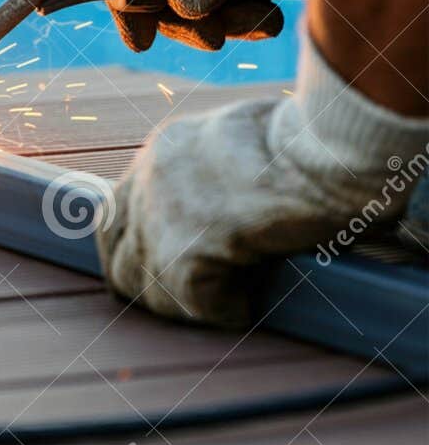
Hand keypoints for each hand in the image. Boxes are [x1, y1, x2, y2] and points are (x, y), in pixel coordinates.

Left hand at [97, 35, 428, 325]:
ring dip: (186, 303)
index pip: (119, 209)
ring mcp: (162, 218)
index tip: (160, 262)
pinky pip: (194, 304)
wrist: (325, 149)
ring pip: (149, 284)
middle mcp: (150, 181)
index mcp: (164, 150)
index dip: (137, 242)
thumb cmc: (309, 138)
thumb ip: (224, 163)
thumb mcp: (249, 133)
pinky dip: (223, 311)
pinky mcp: (186, 253)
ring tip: (226, 304)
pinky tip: (248, 306)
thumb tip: (238, 194)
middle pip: (119, 251)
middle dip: (147, 280)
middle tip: (190, 298)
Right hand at [111, 0, 299, 50]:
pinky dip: (252, 17)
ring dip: (229, 23)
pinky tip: (270, 17)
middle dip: (189, 21)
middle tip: (217, 36)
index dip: (127, 5)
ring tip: (263, 22)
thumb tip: (188, 9)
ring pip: (204, 7)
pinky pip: (240, 4)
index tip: (143, 39)